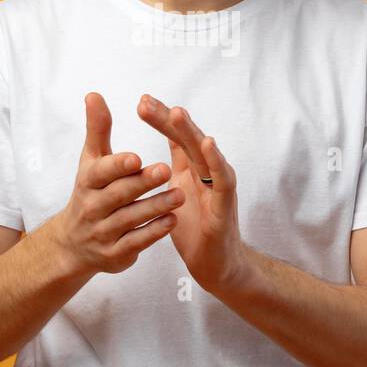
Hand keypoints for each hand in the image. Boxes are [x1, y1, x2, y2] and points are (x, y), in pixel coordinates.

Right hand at [47, 92, 184, 275]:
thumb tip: (94, 94)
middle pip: (119, 194)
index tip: (136, 156)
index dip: (118, 165)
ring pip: (131, 219)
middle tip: (166, 169)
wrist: (73, 244)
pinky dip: (154, 233)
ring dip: (155, 207)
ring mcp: (103, 233)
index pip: (101, 172)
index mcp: (87, 182)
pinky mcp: (115, 254)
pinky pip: (136, 242)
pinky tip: (172, 221)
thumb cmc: (90, 191)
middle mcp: (92, 208)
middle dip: (142, 183)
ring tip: (179, 195)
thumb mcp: (91, 160)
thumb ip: (97, 128)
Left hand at [136, 94, 249, 294]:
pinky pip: (223, 179)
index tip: (141, 101)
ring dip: (192, 132)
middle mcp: (207, 172)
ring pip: (205, 152)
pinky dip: (216, 160)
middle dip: (168, 119)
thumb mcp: (176, 193)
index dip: (160, 119)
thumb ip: (172, 167)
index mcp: (192, 169)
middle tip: (146, 101)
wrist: (215, 265)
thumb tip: (160, 143)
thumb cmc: (196, 228)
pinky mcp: (225, 204)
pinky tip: (207, 144)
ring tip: (177, 112)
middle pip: (188, 138)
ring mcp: (218, 186)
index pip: (176, 137)